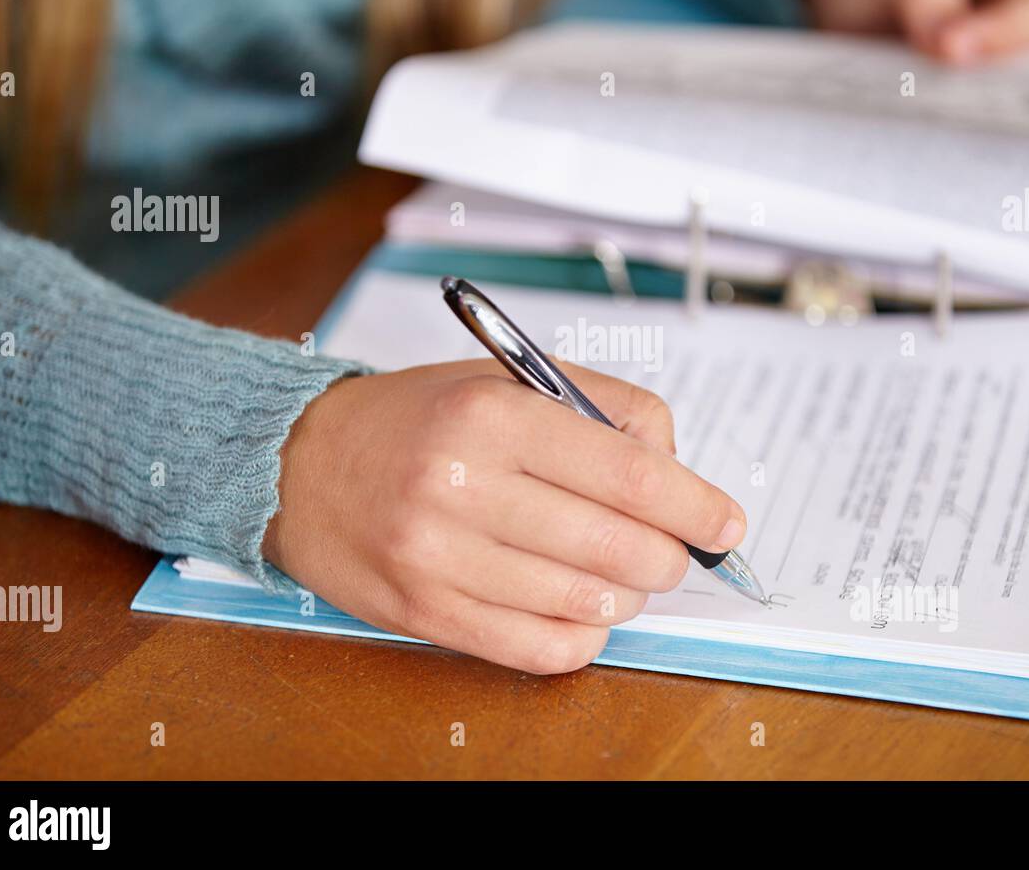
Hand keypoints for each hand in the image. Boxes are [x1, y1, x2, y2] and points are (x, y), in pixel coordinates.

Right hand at [262, 360, 746, 673]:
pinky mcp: (424, 614)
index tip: (726, 524)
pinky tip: (583, 609)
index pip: (627, 470)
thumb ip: (602, 407)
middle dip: (668, 557)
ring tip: (622, 575)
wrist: (301, 465)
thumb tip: (677, 467)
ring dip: (627, 595)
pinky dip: (583, 635)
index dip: (693, 505)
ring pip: (584, 602)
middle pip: (615, 543)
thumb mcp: (506, 380)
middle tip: (674, 552)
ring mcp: (438, 557)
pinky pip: (537, 648)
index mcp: (492, 415)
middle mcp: (462, 484)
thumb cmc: (419, 419)